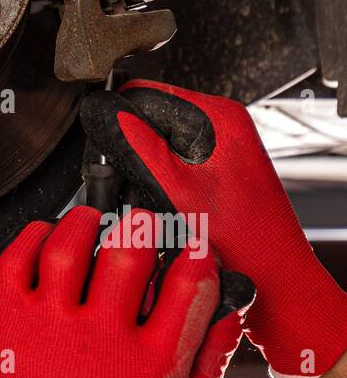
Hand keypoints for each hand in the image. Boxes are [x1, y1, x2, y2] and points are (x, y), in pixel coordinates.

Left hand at [0, 205, 248, 377]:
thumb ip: (213, 353)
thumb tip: (235, 302)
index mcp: (151, 361)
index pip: (187, 286)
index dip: (198, 256)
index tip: (194, 250)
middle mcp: (100, 339)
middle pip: (127, 255)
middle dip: (142, 228)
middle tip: (143, 226)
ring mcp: (52, 326)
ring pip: (68, 247)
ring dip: (86, 222)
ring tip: (95, 223)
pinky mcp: (14, 320)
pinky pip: (18, 258)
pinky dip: (35, 235)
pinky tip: (52, 236)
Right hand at [81, 79, 346, 377]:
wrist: (274, 284)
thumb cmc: (243, 243)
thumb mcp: (175, 189)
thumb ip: (137, 145)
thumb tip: (102, 110)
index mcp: (219, 116)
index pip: (144, 94)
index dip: (117, 121)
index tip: (107, 153)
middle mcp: (225, 125)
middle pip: (151, 118)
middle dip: (131, 150)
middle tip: (130, 185)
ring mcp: (223, 149)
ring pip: (159, 143)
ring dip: (144, 170)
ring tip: (150, 200)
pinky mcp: (219, 170)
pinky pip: (175, 163)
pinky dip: (161, 183)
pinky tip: (166, 207)